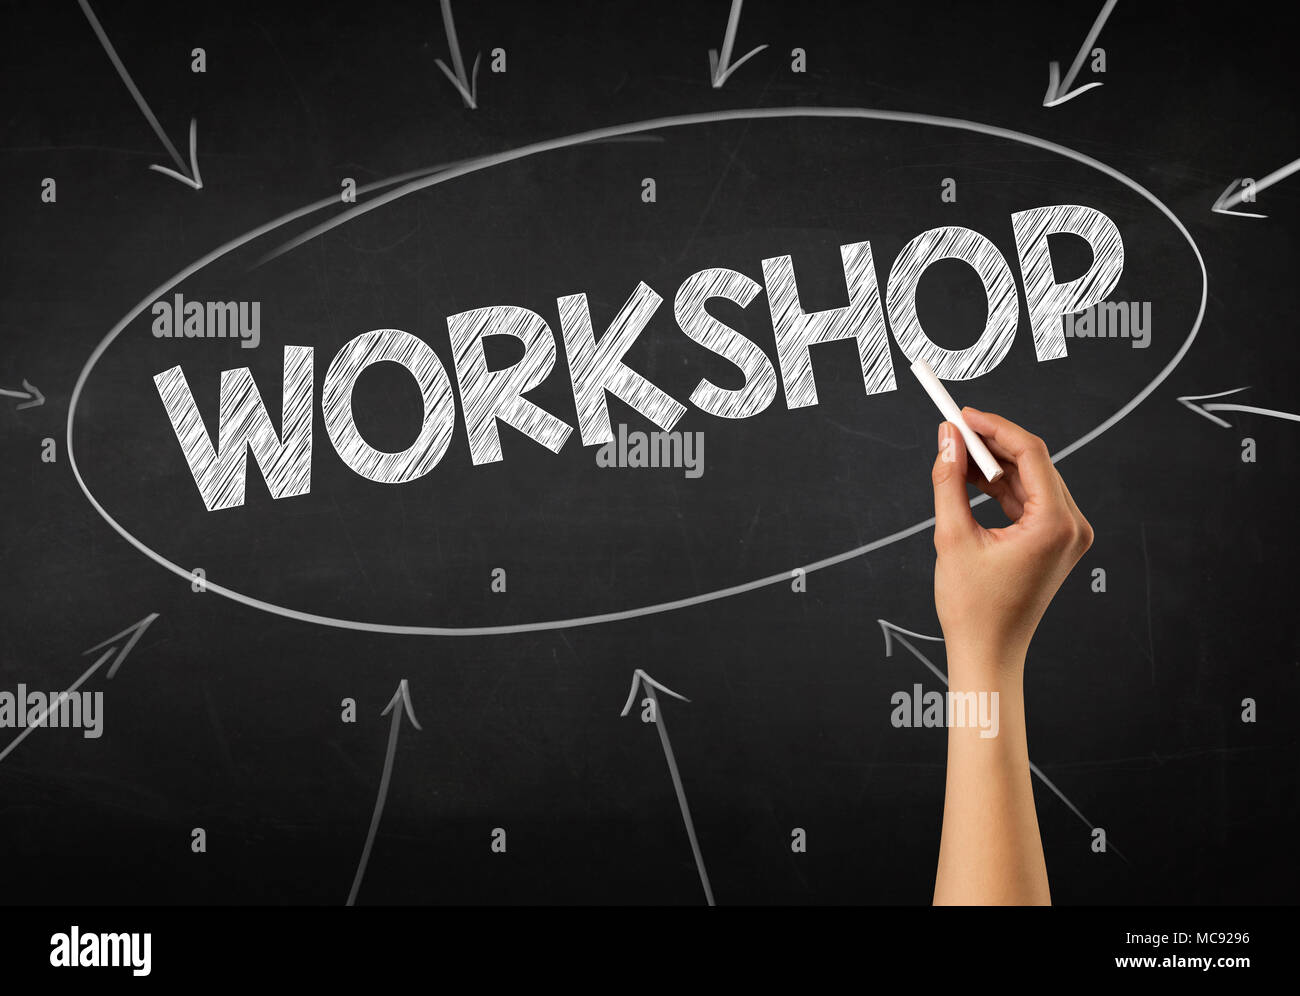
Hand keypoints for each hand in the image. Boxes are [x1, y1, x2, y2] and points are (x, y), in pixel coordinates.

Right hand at [930, 408, 1092, 679]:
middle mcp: (1072, 527)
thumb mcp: (952, 536)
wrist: (989, 653)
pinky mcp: (1056, 543)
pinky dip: (1001, 488)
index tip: (962, 414)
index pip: (1030, 454)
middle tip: (953, 430)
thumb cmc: (972, 607)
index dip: (994, 427)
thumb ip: (948, 480)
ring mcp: (1068, 536)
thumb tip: (947, 437)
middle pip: (1033, 463)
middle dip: (992, 444)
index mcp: (1055, 525)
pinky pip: (1029, 501)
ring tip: (954, 455)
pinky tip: (970, 479)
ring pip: (1031, 480)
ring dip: (994, 465)